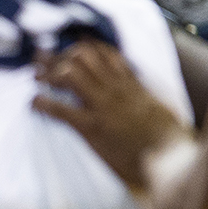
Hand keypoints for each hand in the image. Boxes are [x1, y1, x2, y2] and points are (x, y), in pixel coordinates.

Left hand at [33, 39, 192, 192]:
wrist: (173, 162)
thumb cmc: (170, 141)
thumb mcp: (159, 108)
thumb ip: (143, 95)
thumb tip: (136, 90)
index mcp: (131, 84)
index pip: (104, 52)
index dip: (81, 46)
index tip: (66, 48)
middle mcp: (116, 89)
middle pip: (81, 55)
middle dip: (58, 56)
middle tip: (42, 62)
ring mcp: (103, 106)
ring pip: (70, 73)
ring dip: (48, 74)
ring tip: (38, 79)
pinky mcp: (93, 127)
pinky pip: (61, 109)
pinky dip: (43, 103)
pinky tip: (35, 104)